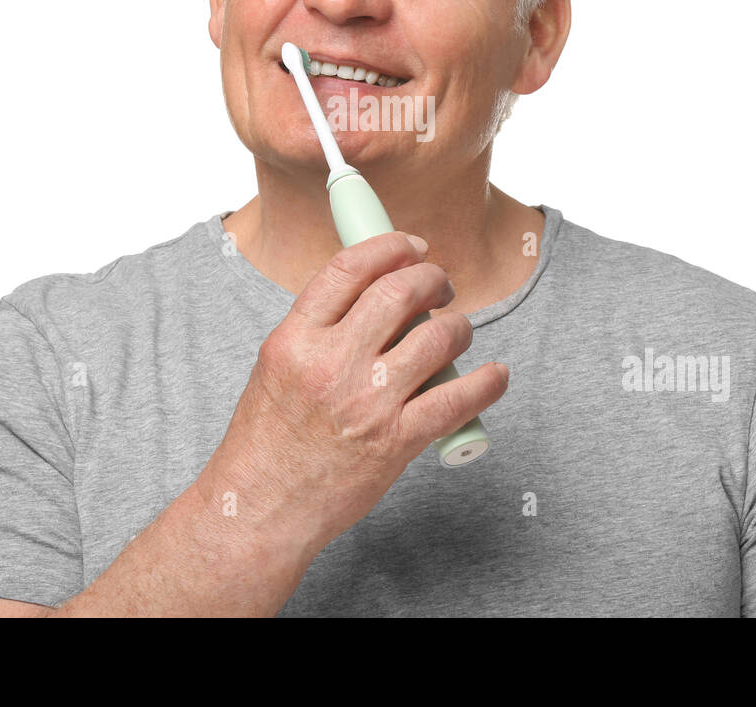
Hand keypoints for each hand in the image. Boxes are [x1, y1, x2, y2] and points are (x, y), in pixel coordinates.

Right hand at [201, 230, 508, 550]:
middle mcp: (331, 363)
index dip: (389, 246)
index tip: (410, 246)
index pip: (350, 268)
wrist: (260, 509)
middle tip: (441, 285)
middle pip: (400, 292)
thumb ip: (320, 329)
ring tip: (459, 330)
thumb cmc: (266, 441)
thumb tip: (375, 296)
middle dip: (432, 278)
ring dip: (460, 326)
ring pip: (438, 337)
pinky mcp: (396, 442)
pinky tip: (495, 375)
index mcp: (295, 339)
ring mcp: (367, 402)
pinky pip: (458, 399)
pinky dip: (486, 382)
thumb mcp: (277, 366)